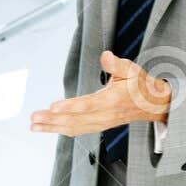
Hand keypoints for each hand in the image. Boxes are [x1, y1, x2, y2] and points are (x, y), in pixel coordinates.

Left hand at [29, 51, 171, 137]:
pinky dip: (61, 130)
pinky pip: (78, 130)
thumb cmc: (140, 85)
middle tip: (34, 118)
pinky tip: (47, 128)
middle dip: (53, 120)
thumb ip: (117, 64)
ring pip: (74, 127)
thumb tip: (105, 55)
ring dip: (53, 127)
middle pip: (76, 120)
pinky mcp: (98, 125)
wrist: (151, 105)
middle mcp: (106, 114)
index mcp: (113, 100)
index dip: (71, 107)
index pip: (89, 105)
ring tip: (34, 125)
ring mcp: (102, 123)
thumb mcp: (132, 69)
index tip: (53, 106)